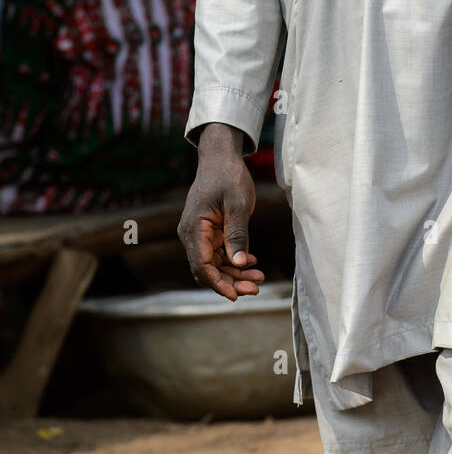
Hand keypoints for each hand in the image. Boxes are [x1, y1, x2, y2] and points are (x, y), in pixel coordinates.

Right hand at [177, 123, 264, 300]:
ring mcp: (199, 234)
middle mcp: (191, 234)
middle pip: (208, 269)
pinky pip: (219, 254)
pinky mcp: (208, 232)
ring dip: (234, 273)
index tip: (236, 295)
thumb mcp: (238, 204)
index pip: (202, 266)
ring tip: (258, 278)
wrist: (220, 157)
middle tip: (256, 288)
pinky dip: (234, 261)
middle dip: (230, 282)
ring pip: (214, 264)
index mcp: (194, 228)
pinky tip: (252, 263)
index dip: (218, 284)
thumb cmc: (228, 176)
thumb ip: (238, 234)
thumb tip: (239, 263)